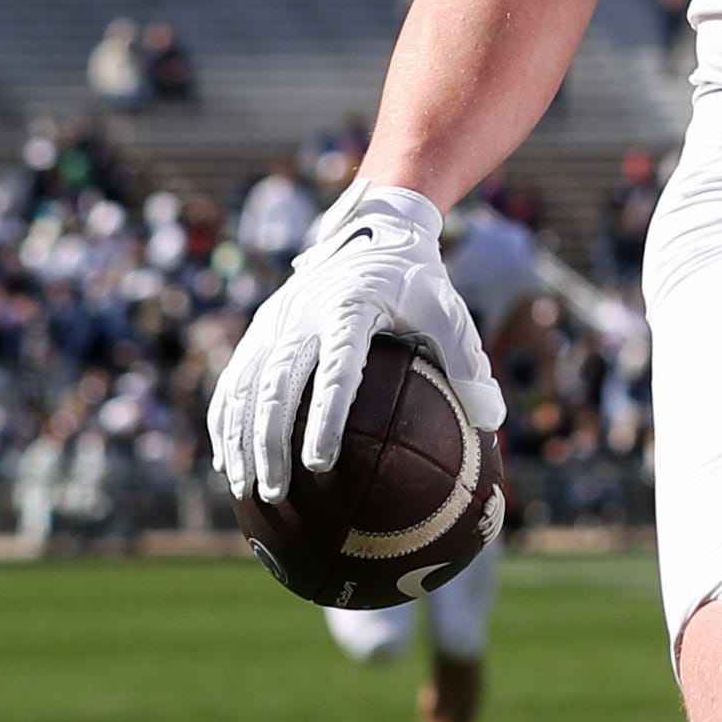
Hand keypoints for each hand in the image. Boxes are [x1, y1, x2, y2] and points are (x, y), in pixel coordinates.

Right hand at [209, 185, 498, 503]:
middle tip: (279, 494)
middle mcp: (302, 315)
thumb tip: (495, 422)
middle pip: (278, 385)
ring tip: (246, 490)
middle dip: (271, 443)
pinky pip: (235, 380)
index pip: (334, 371)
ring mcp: (275, 321)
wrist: (373, 228)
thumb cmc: (417, 279)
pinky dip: (226, 422)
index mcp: (350, 309)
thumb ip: (468, 361)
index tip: (320, 465)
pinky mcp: (261, 328)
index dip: (324, 418)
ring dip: (242, 440)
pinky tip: (230, 464)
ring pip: (247, 386)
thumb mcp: (447, 309)